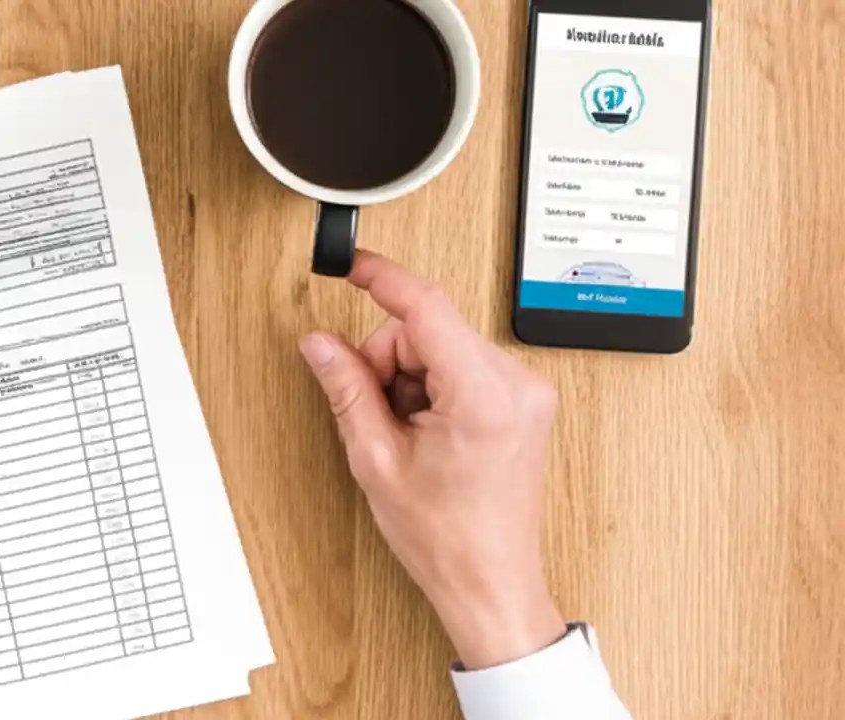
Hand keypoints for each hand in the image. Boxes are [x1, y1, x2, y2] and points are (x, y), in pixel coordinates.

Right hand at [299, 251, 566, 669]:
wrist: (490, 581)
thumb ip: (347, 389)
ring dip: (410, 380)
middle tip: (379, 417)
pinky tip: (427, 432)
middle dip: (388, 364)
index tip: (355, 264)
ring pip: (441, 347)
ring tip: (408, 436)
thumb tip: (321, 344)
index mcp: (484, 395)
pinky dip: (432, 389)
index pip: (427, 308)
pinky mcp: (523, 399)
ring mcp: (525, 390)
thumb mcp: (377, 459)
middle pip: (427, 331)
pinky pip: (461, 366)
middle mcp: (516, 384)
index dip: (383, 280)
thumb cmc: (447, 538)